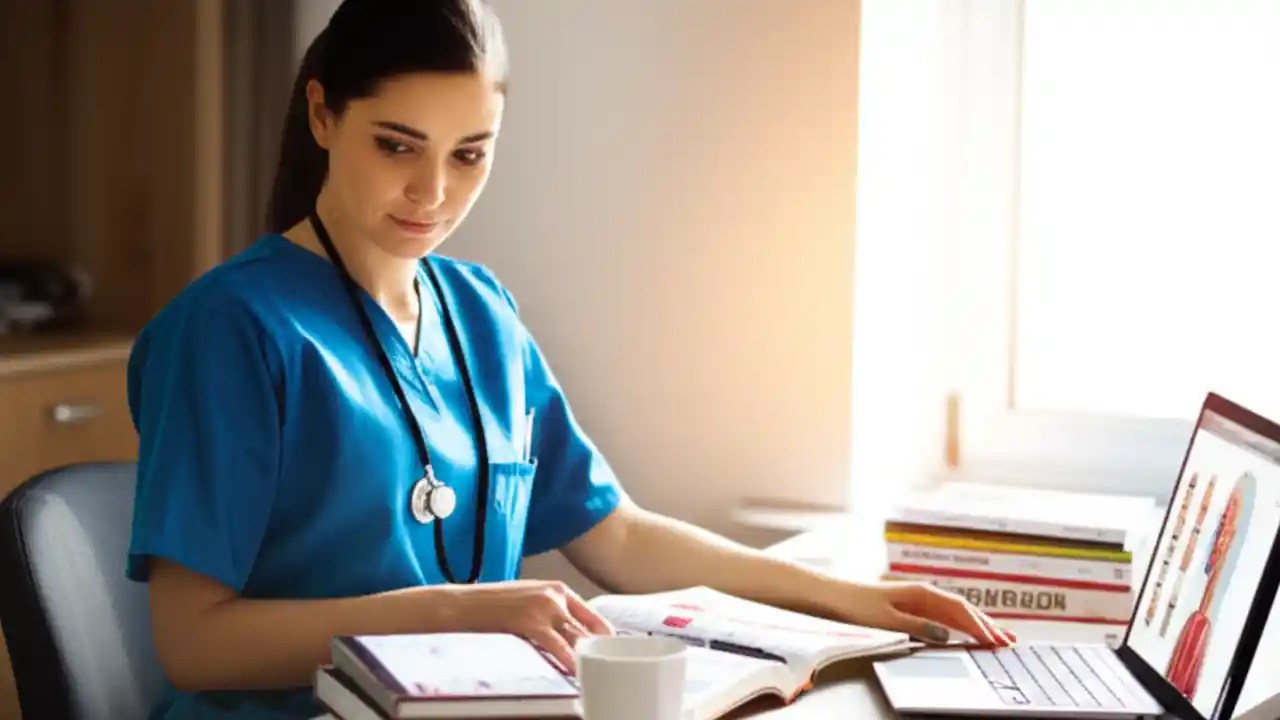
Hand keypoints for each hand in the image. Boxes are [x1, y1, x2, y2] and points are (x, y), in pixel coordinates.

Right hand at [452, 580, 613, 672]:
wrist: (464, 603)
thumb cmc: (493, 603)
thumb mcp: (530, 598)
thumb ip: (552, 611)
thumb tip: (571, 633)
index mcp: (557, 589)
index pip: (591, 614)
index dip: (603, 635)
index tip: (611, 648)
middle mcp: (556, 595)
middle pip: (587, 628)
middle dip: (597, 649)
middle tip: (606, 665)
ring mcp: (545, 608)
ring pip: (576, 638)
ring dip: (587, 657)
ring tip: (596, 672)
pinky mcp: (532, 623)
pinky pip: (558, 647)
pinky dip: (569, 660)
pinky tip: (575, 671)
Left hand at [834, 580, 1016, 646]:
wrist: (831, 595)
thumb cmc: (855, 605)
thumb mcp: (887, 619)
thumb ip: (918, 626)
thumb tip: (947, 634)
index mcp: (921, 593)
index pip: (960, 610)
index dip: (980, 626)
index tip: (996, 642)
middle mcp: (923, 593)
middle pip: (963, 609)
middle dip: (987, 625)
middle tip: (1009, 642)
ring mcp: (917, 599)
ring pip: (955, 613)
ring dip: (977, 625)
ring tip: (997, 637)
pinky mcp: (910, 607)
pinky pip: (942, 616)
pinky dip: (959, 625)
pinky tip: (966, 633)